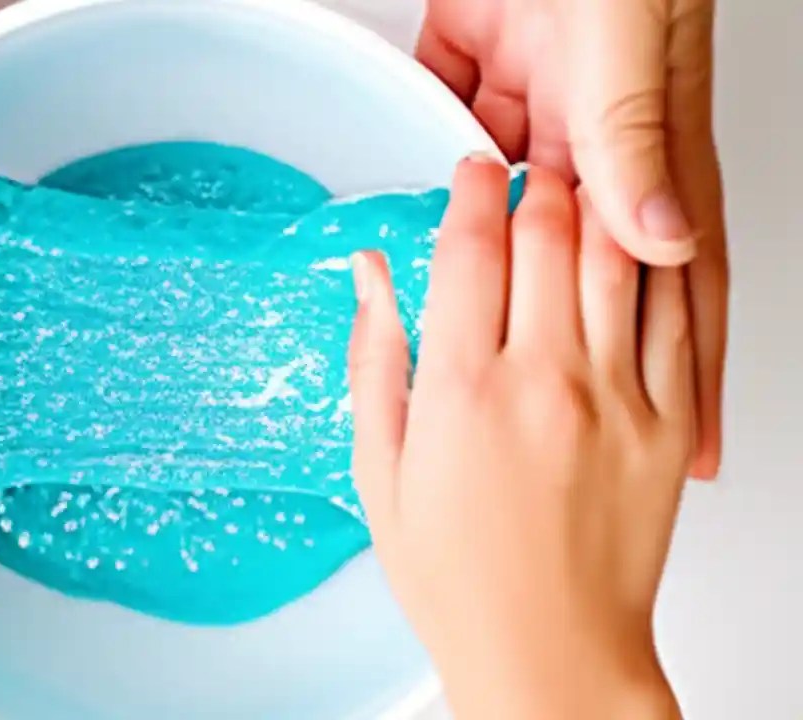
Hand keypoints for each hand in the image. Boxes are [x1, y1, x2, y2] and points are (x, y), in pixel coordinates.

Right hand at [349, 159, 691, 718]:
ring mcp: (613, 398)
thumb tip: (369, 277)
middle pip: (546, 235)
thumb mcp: (380, 470)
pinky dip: (656, 266)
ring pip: (614, 260)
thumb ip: (376, 361)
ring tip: (578, 198)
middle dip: (535, 185)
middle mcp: (540, 382)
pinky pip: (675, 318)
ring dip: (595, 210)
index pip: (469, 249)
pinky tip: (636, 252)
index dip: (470, 191)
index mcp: (459, 391)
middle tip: (526, 176)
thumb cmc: (457, 577)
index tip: (470, 172)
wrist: (548, 651)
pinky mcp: (666, 423)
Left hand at [417, 0, 726, 477]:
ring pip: (509, 224)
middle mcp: (592, 149)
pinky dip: (426, 191)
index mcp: (645, 154)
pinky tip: (402, 240)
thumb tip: (662, 241)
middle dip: (590, 355)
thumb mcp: (628, 54)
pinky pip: (445, 144)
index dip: (693, 372)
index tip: (693, 447)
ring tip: (471, 358)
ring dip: (494, 282)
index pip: (677, 286)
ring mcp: (532, 117)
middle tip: (571, 429)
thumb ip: (637, 142)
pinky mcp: (472, 78)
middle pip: (590, 278)